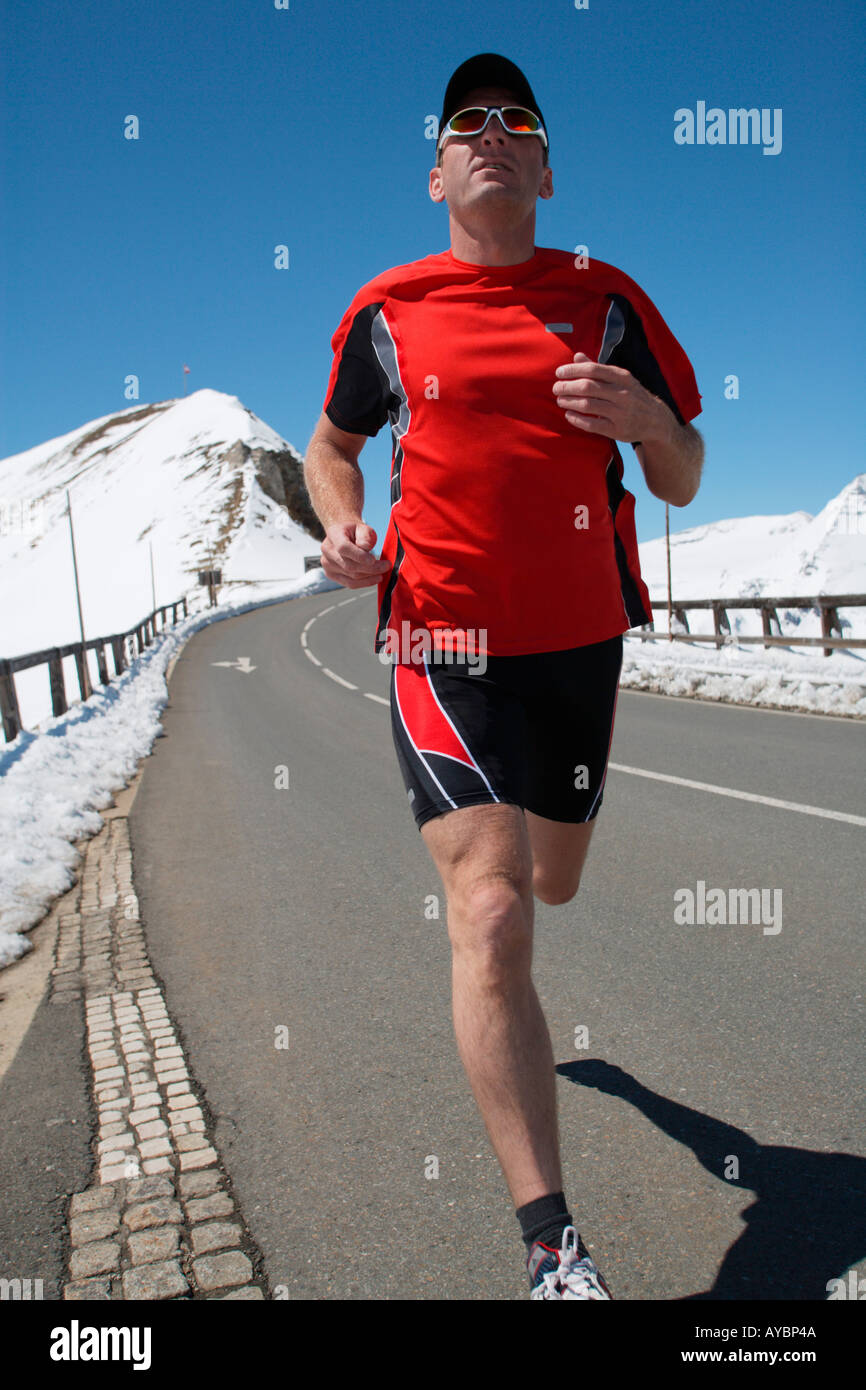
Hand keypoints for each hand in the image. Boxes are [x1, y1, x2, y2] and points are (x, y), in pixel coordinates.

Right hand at [320, 521, 390, 587]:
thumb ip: (365, 536)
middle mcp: (327, 550)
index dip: (359, 556)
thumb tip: (366, 548)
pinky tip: (375, 578)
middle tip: (386, 566)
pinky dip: (364, 583)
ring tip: (383, 572)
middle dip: (371, 568)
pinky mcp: (331, 575)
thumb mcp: (363, 528)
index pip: (344, 548)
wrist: (344, 535)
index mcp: (333, 534)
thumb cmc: (356, 531)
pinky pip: (349, 583)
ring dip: (370, 577)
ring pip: (351, 577)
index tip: (374, 559)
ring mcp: (327, 564)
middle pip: (349, 565)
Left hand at [553, 352, 671, 443]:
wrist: (655, 420)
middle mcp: (623, 393)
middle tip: (556, 388)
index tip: (559, 373)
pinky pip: (592, 424)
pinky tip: (569, 414)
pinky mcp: (617, 430)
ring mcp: (621, 413)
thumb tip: (577, 356)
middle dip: (567, 387)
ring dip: (569, 402)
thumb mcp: (619, 379)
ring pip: (588, 405)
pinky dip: (577, 419)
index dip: (573, 370)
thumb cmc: (631, 395)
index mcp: (622, 377)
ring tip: (560, 400)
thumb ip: (597, 368)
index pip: (593, 369)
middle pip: (588, 387)